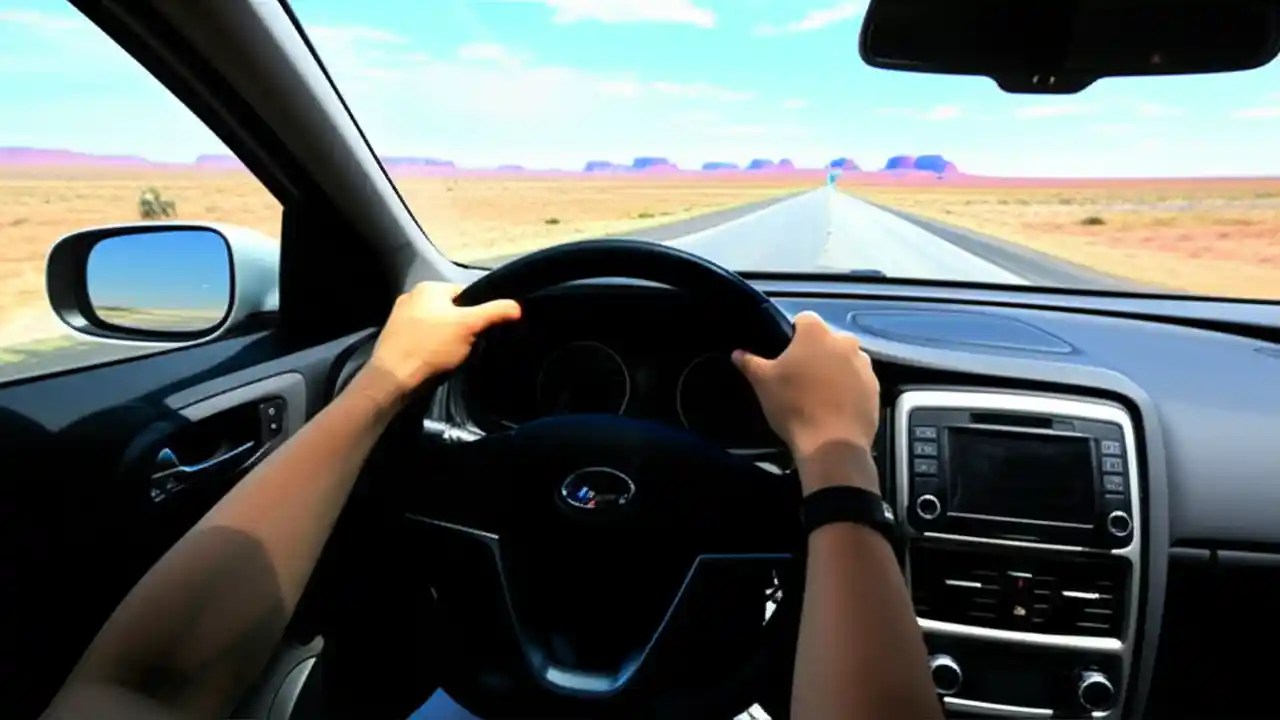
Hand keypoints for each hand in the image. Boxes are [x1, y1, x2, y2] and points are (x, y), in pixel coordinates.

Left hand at [356, 282, 520, 406]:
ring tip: (451, 356)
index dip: (478, 312)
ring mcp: (399, 317)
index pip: (465, 294)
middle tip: (468, 345)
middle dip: (461, 327)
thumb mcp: (469, 326)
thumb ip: (494, 312)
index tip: (481, 331)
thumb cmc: (432, 346)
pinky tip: (434, 361)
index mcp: (428, 287)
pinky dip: (431, 347)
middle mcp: (411, 296)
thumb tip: (518, 306)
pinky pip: (422, 338)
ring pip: (436, 325)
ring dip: (446, 339)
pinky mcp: (394, 337)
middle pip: (450, 310)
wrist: (393, 377)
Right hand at [733, 311, 880, 493]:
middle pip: (828, 339)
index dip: (793, 333)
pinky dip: (850, 387)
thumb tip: (737, 353)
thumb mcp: (763, 383)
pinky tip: (837, 406)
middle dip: (817, 351)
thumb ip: (750, 363)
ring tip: (821, 392)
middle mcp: (845, 342)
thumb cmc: (794, 406)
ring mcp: (864, 365)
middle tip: (802, 375)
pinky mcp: (875, 388)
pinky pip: (859, 380)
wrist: (832, 444)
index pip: (804, 319)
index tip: (786, 354)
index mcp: (817, 334)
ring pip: (846, 359)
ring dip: (836, 368)